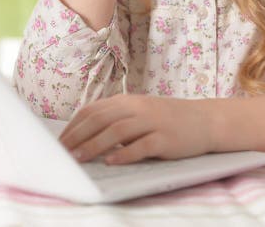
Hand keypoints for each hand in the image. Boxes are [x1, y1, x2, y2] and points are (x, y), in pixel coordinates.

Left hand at [58, 94, 212, 164]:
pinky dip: (124, 154)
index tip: (60, 142)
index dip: (74, 126)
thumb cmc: (166, 119)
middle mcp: (137, 108)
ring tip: (79, 158)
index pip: (92, 110)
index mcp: (127, 101)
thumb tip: (84, 136)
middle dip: (78, 136)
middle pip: (101, 119)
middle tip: (62, 152)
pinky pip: (141, 146)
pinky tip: (111, 162)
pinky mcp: (165, 138)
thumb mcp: (138, 112)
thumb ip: (115, 119)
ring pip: (117, 131)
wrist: (204, 120)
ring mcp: (152, 122)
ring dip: (95, 145)